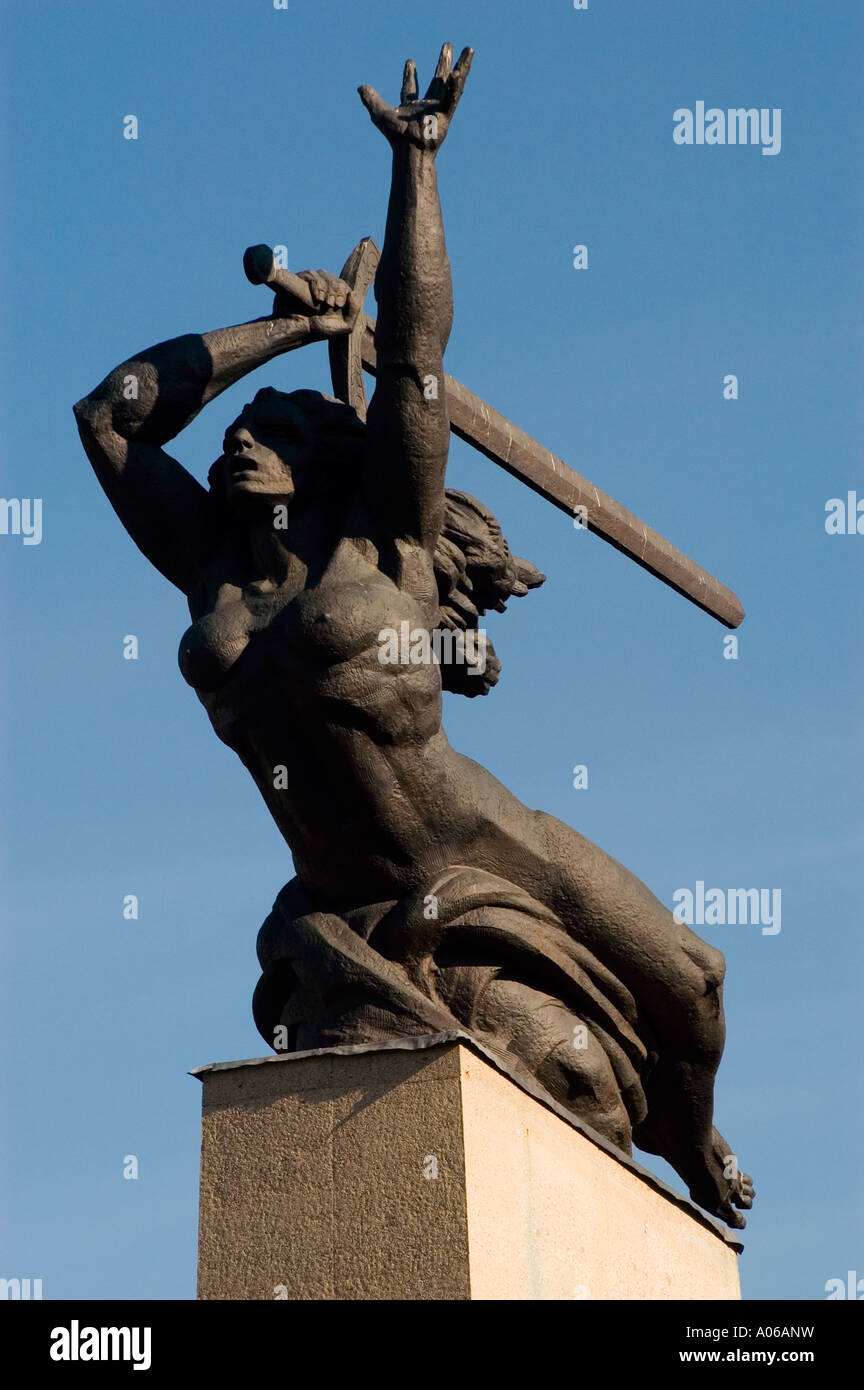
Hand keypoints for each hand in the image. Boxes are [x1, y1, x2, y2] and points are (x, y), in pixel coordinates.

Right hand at [272, 269, 359, 339]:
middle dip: (335, 290)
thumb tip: (353, 293)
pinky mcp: (300, 279)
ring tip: (324, 302)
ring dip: (326, 287)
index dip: (343, 291)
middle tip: (332, 304)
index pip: (343, 284)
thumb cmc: (321, 329)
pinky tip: (318, 298)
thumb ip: (355, 312)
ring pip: (322, 274)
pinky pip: (310, 275)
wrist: (299, 331)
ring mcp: (312, 281)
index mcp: (337, 294)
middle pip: (334, 278)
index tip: (340, 304)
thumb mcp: (345, 326)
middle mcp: (325, 286)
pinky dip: (316, 285)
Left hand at [358, 43, 472, 154]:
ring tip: (469, 50)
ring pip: (452, 83)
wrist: (409, 150)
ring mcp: (438, 109)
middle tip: (448, 45)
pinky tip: (459, 72)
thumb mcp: (379, 114)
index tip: (410, 62)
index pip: (410, 88)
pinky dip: (455, 85)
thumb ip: (371, 99)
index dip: (409, 75)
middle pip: (437, 80)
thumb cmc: (397, 137)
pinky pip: (453, 97)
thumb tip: (360, 87)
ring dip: (460, 66)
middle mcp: (427, 106)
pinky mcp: (446, 114)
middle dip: (443, 62)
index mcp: (411, 107)